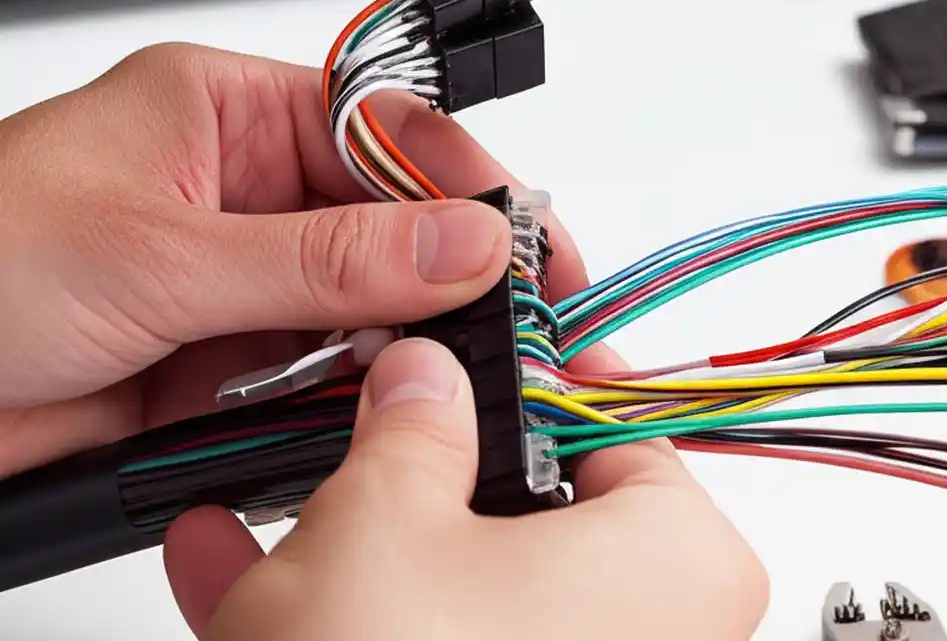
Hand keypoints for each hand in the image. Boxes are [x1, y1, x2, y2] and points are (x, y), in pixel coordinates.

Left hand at [0, 42, 588, 475]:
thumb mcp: (161, 253)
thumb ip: (327, 258)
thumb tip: (462, 240)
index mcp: (223, 114)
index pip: (385, 132)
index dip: (462, 182)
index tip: (521, 240)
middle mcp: (239, 191)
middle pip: (387, 224)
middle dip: (440, 275)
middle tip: (504, 320)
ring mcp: (236, 280)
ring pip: (361, 308)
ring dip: (386, 347)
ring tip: (422, 376)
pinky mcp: (223, 360)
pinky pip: (318, 375)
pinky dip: (340, 401)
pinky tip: (353, 414)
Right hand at [164, 339, 768, 639]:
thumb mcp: (385, 521)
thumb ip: (410, 425)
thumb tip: (421, 380)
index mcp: (679, 554)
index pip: (613, 420)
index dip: (525, 375)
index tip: (474, 346)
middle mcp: (657, 631)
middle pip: (532, 504)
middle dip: (426, 467)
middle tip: (365, 424)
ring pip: (467, 582)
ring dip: (366, 540)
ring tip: (279, 500)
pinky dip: (359, 612)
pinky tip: (253, 572)